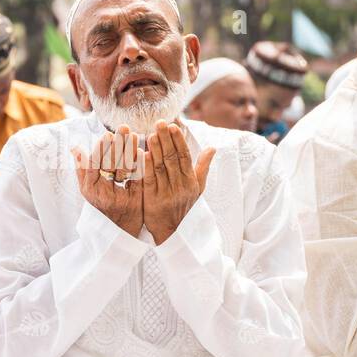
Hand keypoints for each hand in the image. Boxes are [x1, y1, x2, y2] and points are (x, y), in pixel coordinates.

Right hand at [70, 126, 145, 236]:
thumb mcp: (89, 188)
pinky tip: (143, 152)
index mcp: (90, 187)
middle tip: (124, 128)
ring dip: (130, 151)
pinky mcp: (134, 200)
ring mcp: (118, 197)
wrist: (120, 229)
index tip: (107, 134)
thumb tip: (75, 148)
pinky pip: (137, 179)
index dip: (101, 149)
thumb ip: (82, 168)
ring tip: (135, 135)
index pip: (94, 165)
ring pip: (124, 170)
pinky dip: (140, 165)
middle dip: (117, 144)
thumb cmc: (104, 204)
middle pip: (109, 164)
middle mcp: (102, 193)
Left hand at [142, 120, 215, 244]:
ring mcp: (167, 193)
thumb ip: (203, 167)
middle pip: (173, 159)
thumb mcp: (198, 189)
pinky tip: (143, 153)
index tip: (173, 126)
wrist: (174, 234)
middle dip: (166, 139)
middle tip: (159, 122)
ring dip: (156, 149)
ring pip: (161, 167)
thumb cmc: (185, 207)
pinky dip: (147, 166)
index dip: (179, 141)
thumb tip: (213, 147)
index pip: (185, 156)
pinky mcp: (153, 200)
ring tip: (151, 134)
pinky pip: (151, 181)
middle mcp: (180, 186)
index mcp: (191, 181)